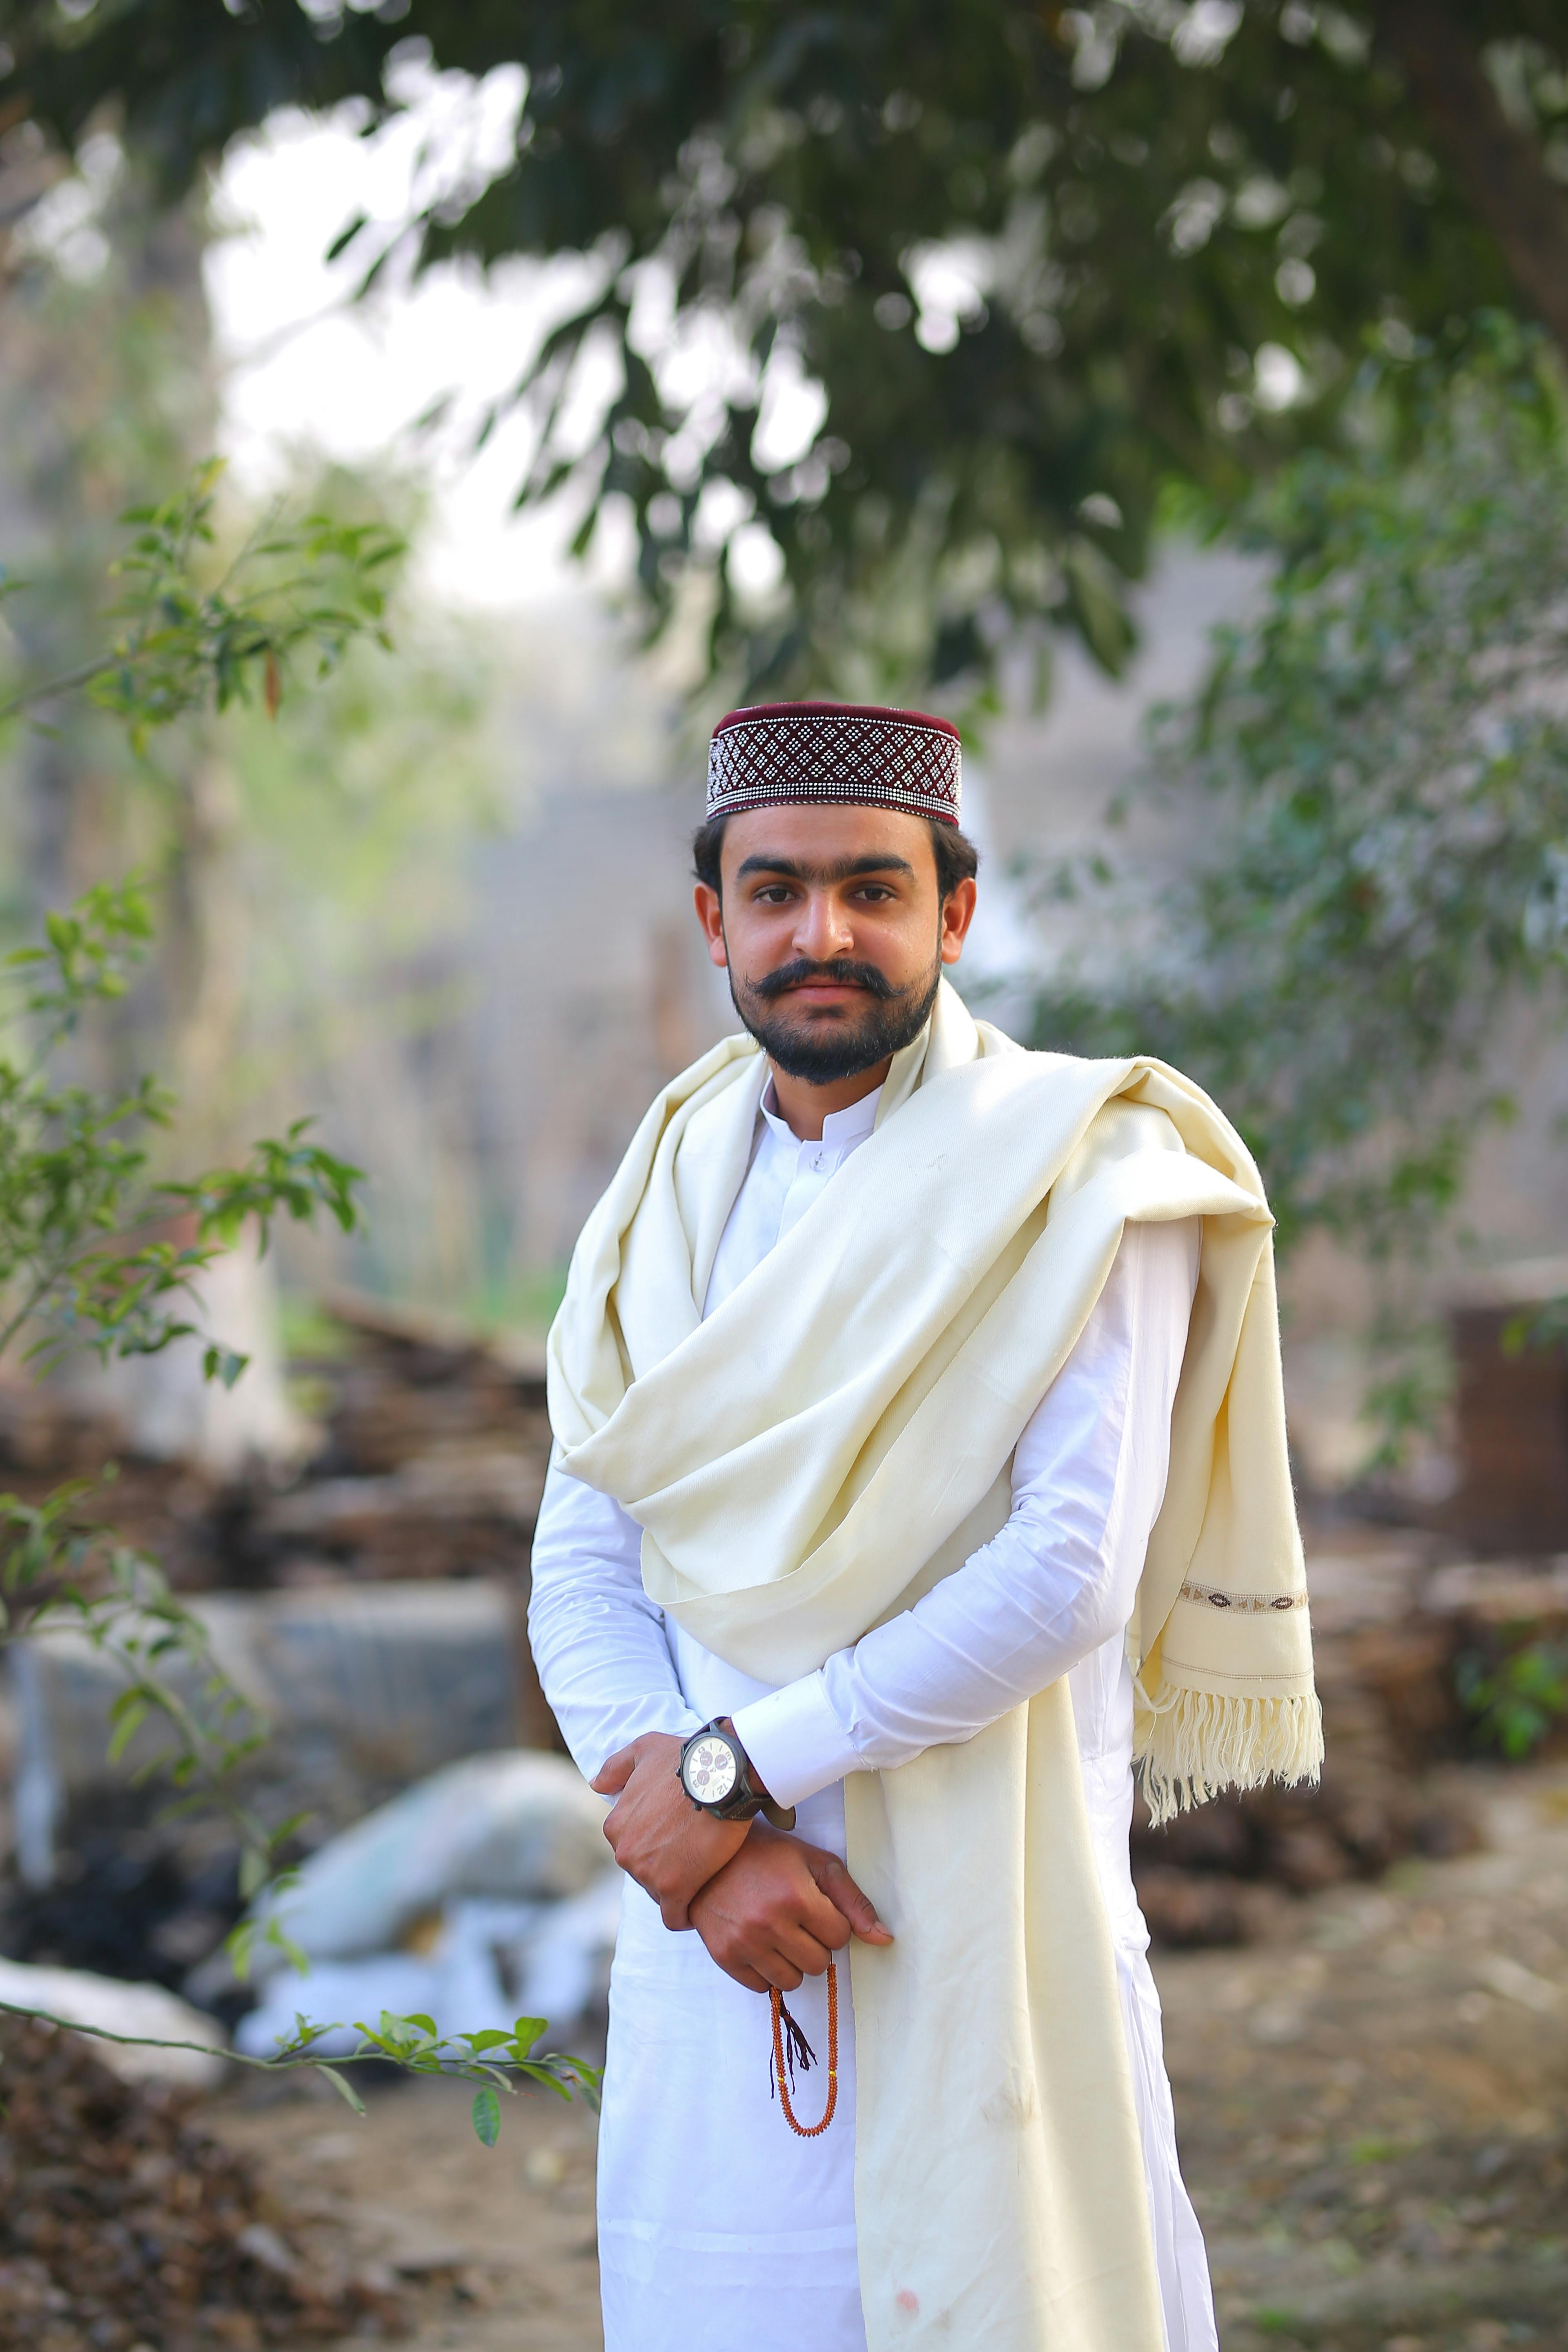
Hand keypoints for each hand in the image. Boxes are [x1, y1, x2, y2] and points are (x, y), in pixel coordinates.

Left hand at [591, 1733, 749, 1928]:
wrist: (720, 1776)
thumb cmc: (685, 1759)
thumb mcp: (644, 1749)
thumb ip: (615, 1767)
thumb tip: (595, 1785)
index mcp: (616, 1826)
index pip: (632, 1847)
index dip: (656, 1844)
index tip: (677, 1837)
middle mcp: (624, 1853)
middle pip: (645, 1872)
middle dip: (666, 1867)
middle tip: (694, 1852)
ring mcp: (647, 1873)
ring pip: (660, 1893)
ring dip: (679, 1886)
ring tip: (703, 1870)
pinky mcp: (673, 1889)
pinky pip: (674, 1917)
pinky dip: (684, 1915)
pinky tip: (699, 1901)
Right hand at [688, 1821, 893, 1992]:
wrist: (706, 1858)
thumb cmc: (767, 1856)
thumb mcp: (815, 1863)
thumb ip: (853, 1901)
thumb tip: (885, 1940)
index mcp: (796, 1896)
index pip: (840, 1937)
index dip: (833, 1922)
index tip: (816, 1907)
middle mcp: (769, 1923)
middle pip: (819, 1964)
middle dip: (815, 1944)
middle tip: (797, 1920)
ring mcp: (744, 1943)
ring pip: (792, 1981)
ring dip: (793, 1961)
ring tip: (780, 1933)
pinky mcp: (724, 1957)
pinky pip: (762, 1988)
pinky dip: (766, 1971)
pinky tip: (760, 1943)